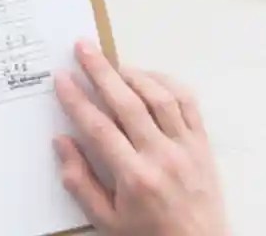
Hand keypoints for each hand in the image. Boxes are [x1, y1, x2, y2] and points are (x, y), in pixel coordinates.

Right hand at [53, 42, 228, 235]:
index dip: (77, 100)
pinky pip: (188, 103)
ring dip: (134, 74)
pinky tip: (151, 77)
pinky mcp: (203, 144)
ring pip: (159, 97)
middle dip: (101, 71)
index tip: (62, 79)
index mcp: (134, 177)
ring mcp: (186, 147)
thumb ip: (80, 182)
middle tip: (83, 47)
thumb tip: (62, 142)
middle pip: (128, 102)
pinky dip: (168, 84)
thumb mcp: (106, 221)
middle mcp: (162, 156)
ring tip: (113, 63)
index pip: (99, 128)